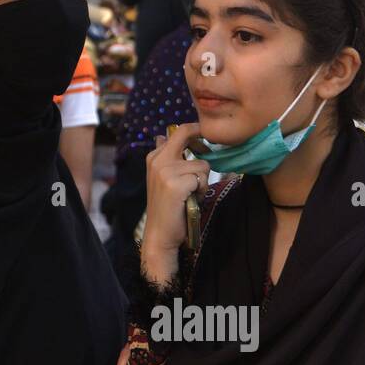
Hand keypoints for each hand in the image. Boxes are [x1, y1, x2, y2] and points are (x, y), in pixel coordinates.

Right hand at [141, 123, 208, 285]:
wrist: (160, 233)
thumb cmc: (167, 206)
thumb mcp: (161, 178)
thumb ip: (165, 157)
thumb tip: (162, 136)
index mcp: (154, 157)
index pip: (179, 131)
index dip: (196, 130)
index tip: (205, 136)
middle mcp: (157, 160)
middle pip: (187, 135)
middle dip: (202, 144)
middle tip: (209, 151)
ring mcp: (165, 171)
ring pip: (202, 164)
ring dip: (202, 180)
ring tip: (191, 193)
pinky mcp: (175, 184)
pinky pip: (201, 178)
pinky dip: (201, 190)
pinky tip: (191, 199)